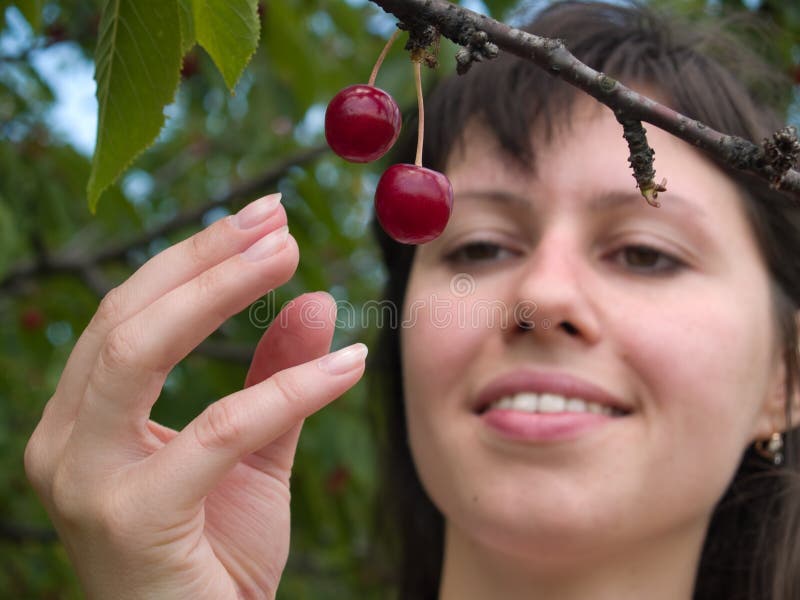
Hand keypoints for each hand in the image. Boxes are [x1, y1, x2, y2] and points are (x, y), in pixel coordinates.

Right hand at [23, 194, 366, 599]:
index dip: (195, 258)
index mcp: (84, 419)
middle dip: (203, 257)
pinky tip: (350, 366)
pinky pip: (220, 430)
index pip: (130, 313)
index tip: (263, 218)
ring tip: (292, 254)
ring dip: (221, 291)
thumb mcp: (254, 451)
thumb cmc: (217, 556)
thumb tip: (313, 299)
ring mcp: (85, 481)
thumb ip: (273, 375)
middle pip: (127, 315)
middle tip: (277, 219)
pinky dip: (289, 389)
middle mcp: (65, 442)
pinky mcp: (131, 519)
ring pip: (141, 351)